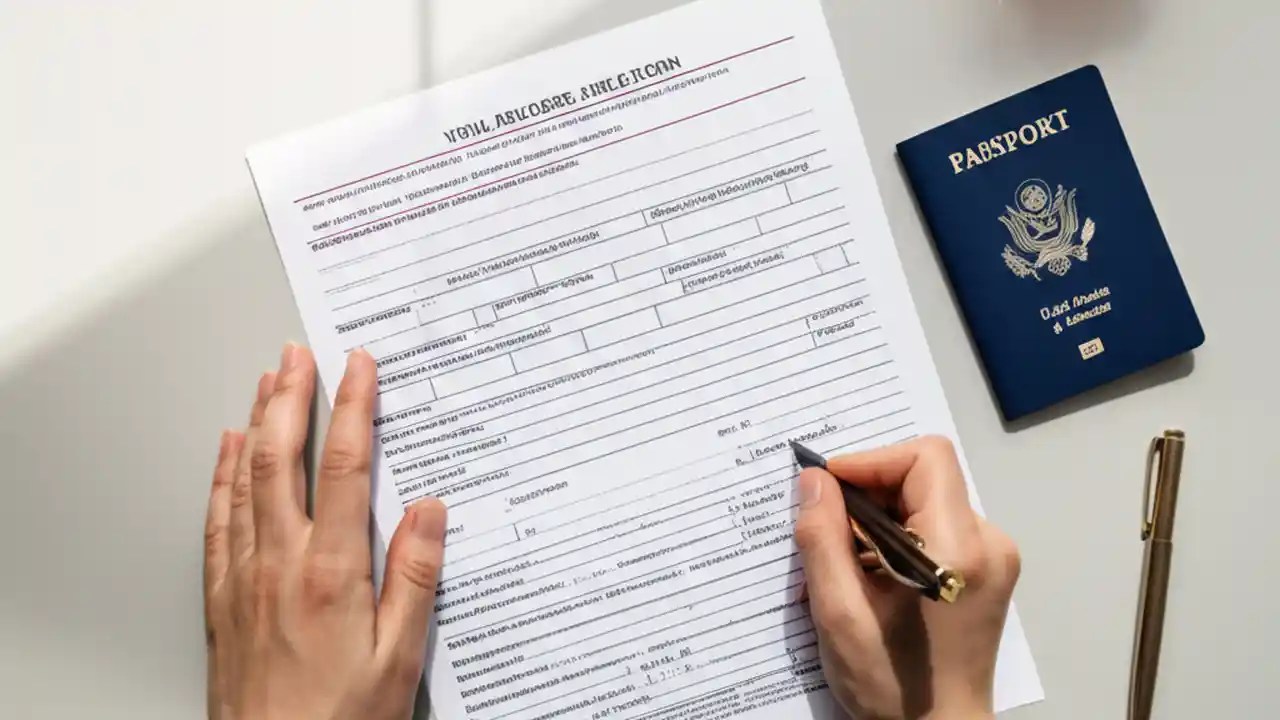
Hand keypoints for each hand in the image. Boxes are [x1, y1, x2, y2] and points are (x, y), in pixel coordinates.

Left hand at [203, 344, 446, 719]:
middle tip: (299, 354)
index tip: (359, 367)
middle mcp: (281, 565)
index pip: (344, 468)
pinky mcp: (223, 598)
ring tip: (266, 381)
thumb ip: (415, 580)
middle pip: (282, 459)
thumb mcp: (399, 659)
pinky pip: (218, 519)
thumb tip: (428, 512)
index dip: (351, 408)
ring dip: (256, 422)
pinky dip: (222, 476)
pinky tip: (227, 453)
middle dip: (290, 397)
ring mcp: (245, 578)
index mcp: (331, 573)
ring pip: (245, 479)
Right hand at [794, 436, 1019, 719]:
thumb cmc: (892, 683)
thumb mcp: (839, 613)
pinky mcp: (987, 573)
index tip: (828, 489)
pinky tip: (869, 576)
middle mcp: (989, 543)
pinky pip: (936, 529)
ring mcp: (993, 559)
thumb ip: (822, 538)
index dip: (871, 461)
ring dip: (878, 520)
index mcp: (959, 548)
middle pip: (925, 478)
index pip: (925, 457)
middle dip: (868, 495)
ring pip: (926, 503)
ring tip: (843, 563)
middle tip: (825, 531)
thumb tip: (813, 481)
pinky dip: (896, 538)